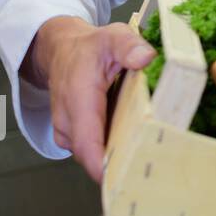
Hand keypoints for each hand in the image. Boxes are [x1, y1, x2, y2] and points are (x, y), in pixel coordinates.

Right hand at [30, 16, 155, 182]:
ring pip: (93, 156)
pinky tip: (133, 144)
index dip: (105, 166)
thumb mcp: (113, 37)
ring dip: (117, 158)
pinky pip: (93, 149)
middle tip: (152, 168)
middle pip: (92, 156)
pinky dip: (112, 149)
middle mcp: (68, 120)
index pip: (88, 143)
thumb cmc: (89, 47)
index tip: (127, 179)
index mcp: (78, 98)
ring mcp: (67, 131)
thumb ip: (129, 46)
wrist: (62, 51)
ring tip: (147, 156)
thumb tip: (146, 57)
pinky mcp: (72, 136)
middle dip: (120, 166)